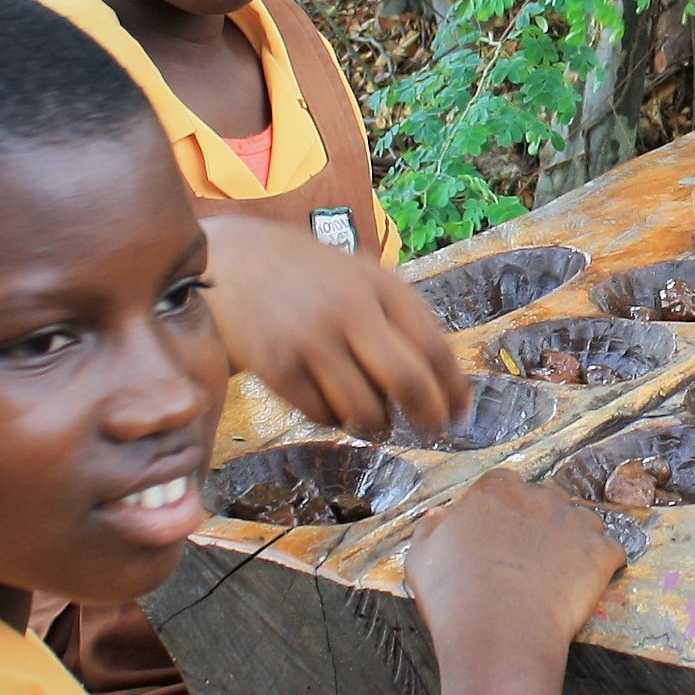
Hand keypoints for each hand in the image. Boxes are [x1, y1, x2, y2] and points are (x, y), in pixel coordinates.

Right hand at [200, 209, 466, 438]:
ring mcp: (310, 339)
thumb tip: (448, 384)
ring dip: (378, 425)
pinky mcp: (275, 367)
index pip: (435, 347)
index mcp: (380, 285)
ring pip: (364, 409)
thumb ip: (400, 317)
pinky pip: (321, 416)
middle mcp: (349, 309)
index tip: (461, 414)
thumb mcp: (360, 275)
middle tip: (432, 433)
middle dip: (429, 418)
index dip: (455, 390)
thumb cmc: (308, 276)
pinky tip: (333, 408)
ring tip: (376, 423)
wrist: (232, 261)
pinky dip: (334, 421)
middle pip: (409, 382)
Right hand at [406, 470, 624, 665]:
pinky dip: (602, 567)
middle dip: (539, 523)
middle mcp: (539, 496)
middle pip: (545, 499)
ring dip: (572, 542)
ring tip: (557, 577)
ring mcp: (576, 522)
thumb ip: (431, 529)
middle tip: (527, 561)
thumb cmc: (454, 599)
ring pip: (581, 522)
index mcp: (495, 492)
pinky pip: (610, 551)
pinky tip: (583, 589)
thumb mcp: (422, 558)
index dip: (501, 512)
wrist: (499, 637)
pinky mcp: (602, 551)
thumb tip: (440, 516)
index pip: (502, 485)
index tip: (498, 537)